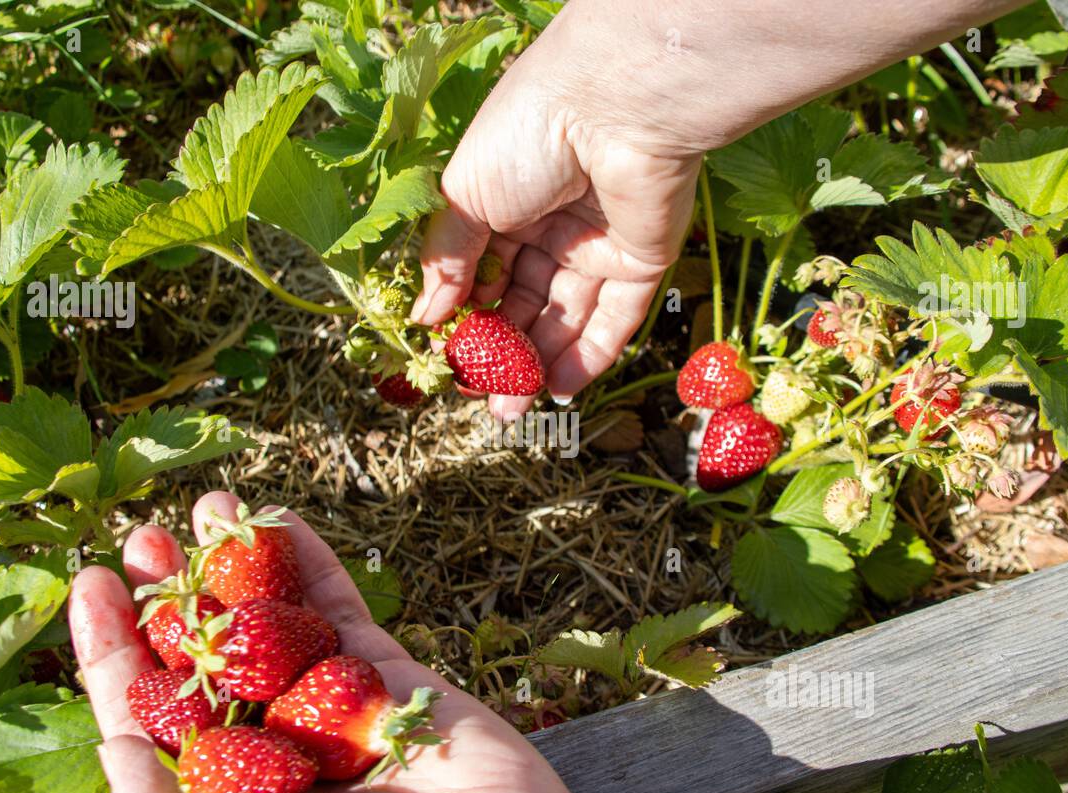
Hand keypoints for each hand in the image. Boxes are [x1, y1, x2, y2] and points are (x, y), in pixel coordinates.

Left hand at [69, 490, 622, 792]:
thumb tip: (114, 747)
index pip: (147, 711)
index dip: (112, 647)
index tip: (91, 584)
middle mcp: (269, 750)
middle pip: (206, 656)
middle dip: (172, 595)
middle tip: (146, 537)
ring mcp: (329, 711)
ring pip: (273, 622)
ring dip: (239, 564)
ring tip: (208, 508)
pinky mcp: (388, 680)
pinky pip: (341, 610)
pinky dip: (311, 563)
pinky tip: (279, 520)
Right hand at [412, 7, 700, 419]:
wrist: (613, 107)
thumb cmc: (526, 136)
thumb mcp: (465, 197)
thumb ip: (446, 260)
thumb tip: (424, 316)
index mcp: (505, 200)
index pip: (484, 271)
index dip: (468, 315)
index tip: (451, 358)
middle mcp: (552, 223)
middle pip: (525, 300)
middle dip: (504, 351)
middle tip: (483, 398)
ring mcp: (599, 244)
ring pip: (567, 317)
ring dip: (540, 363)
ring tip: (512, 410)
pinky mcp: (643, 260)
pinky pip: (616, 318)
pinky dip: (589, 356)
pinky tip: (559, 389)